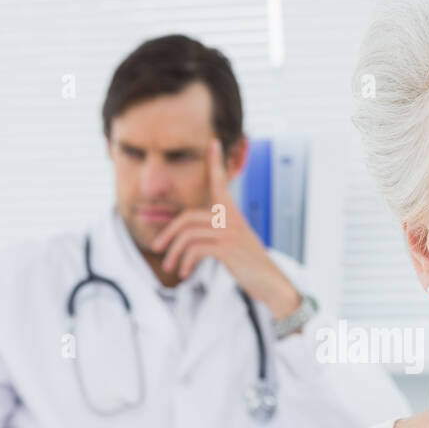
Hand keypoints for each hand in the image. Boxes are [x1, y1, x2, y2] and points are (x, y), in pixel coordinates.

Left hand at [149, 138, 300, 319]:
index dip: (216, 163)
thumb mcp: (235, 245)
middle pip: (187, 217)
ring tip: (170, 267)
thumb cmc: (251, 266)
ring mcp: (230, 232)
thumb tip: (192, 238)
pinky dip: (185, 262)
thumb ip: (218, 235)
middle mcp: (231, 219)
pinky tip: (184, 272)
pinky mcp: (227, 248)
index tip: (213, 143)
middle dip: (168, 233)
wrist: (271, 284)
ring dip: (174, 253)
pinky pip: (195, 249)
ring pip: (188, 234)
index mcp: (233, 215)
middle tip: (157, 248)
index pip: (221, 183)